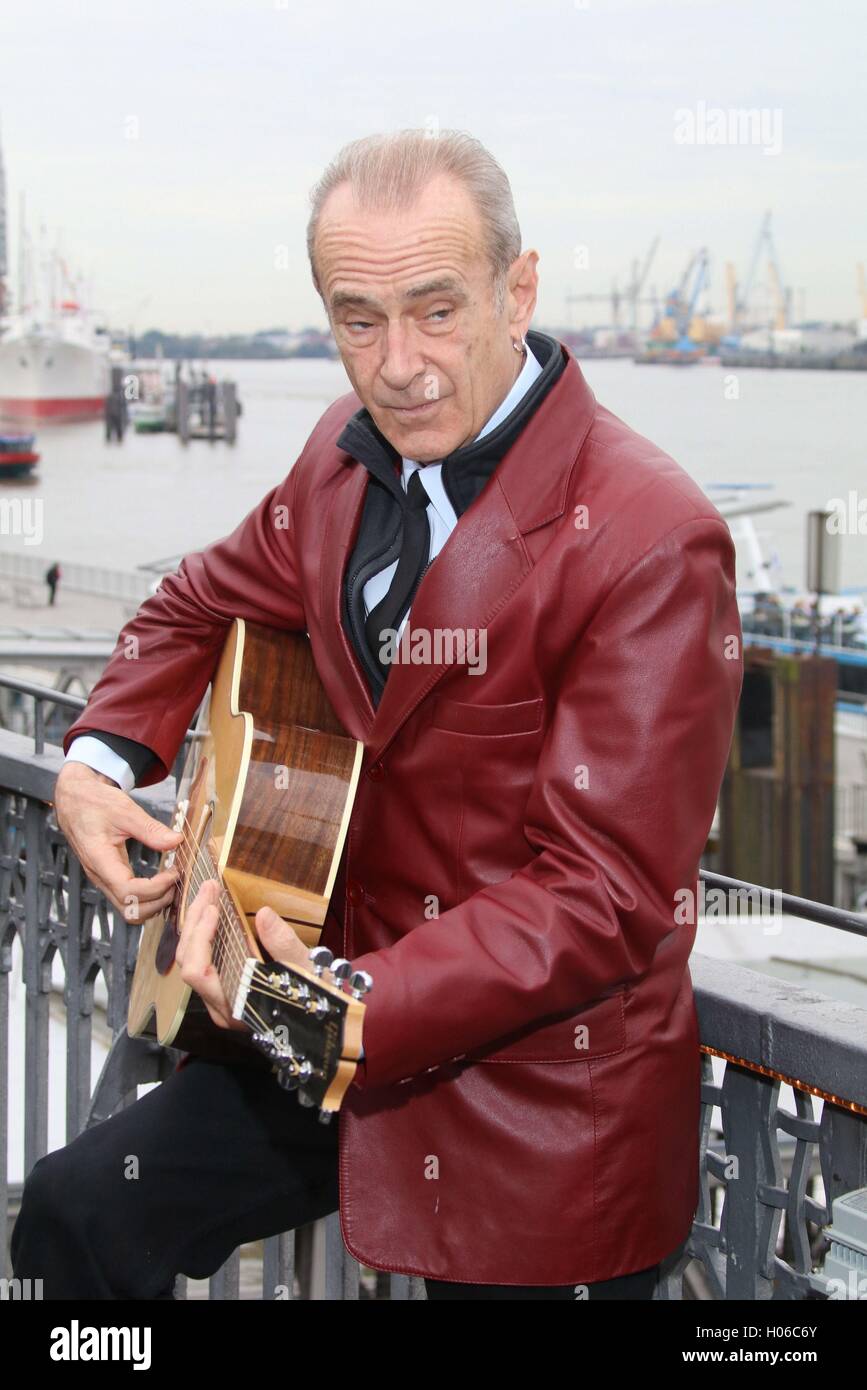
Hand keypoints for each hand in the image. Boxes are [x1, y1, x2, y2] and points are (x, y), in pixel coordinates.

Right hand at [54, 761, 182, 922]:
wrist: (73, 800)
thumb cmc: (94, 802)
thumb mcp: (124, 810)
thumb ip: (150, 829)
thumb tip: (176, 841)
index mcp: (100, 861)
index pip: (129, 893)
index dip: (156, 888)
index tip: (174, 872)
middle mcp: (100, 876)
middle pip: (130, 911)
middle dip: (158, 901)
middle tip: (176, 879)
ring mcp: (103, 880)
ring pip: (130, 910)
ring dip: (154, 903)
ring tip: (171, 880)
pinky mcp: (108, 877)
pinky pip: (129, 900)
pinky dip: (148, 898)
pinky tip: (162, 880)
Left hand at [176, 878, 311, 1030]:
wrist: (322, 1021)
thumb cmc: (315, 999)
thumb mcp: (304, 971)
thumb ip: (283, 945)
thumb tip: (264, 914)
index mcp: (235, 1005)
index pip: (198, 971)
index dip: (200, 937)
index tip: (213, 908)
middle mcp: (220, 1006)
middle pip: (189, 961)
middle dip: (195, 920)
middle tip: (209, 888)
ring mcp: (220, 1000)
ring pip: (192, 960)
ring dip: (197, 924)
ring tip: (209, 894)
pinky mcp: (225, 990)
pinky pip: (203, 960)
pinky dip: (204, 935)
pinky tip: (213, 914)